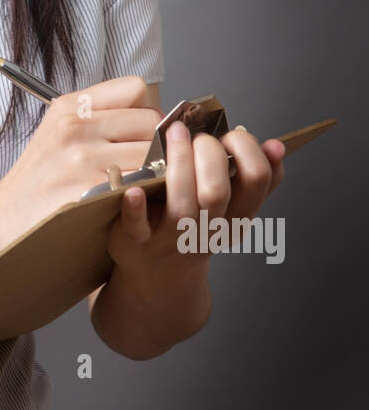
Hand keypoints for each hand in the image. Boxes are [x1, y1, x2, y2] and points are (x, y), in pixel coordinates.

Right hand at [0, 74, 161, 241]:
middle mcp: (75, 128)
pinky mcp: (93, 193)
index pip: (136, 88)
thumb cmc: (40, 178)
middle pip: (150, 121)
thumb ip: (100, 115)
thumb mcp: (58, 130)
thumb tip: (154, 115)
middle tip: (143, 162)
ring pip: (155, 154)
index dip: (143, 110)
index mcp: (69, 107)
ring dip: (155, 171)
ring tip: (137, 183)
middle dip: (154, 142)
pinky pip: (145, 184)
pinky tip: (131, 201)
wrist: (6, 219)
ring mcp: (84, 160)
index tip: (137, 131)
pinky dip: (146, 193)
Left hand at [106, 119, 286, 290]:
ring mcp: (172, 239)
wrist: (159, 275)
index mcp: (236, 218)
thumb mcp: (231, 209)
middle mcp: (208, 231)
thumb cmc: (193, 228)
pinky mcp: (138, 241)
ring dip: (179, 165)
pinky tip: (133, 191)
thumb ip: (253, 180)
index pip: (256, 181)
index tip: (232, 134)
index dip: (248, 150)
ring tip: (175, 134)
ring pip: (182, 207)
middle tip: (198, 136)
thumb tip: (275, 146)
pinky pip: (138, 226)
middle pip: (216, 192)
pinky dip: (136, 208)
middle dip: (209, 154)